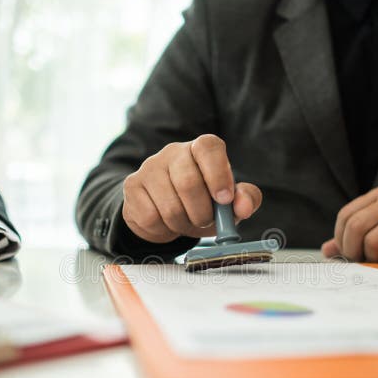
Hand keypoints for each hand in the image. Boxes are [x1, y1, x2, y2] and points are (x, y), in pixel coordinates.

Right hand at [121, 134, 261, 242]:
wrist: (164, 213)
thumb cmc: (203, 202)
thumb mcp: (229, 203)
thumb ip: (245, 200)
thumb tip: (244, 206)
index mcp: (200, 148)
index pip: (208, 148)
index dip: (218, 175)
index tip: (224, 200)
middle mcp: (173, 152)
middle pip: (188, 183)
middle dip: (201, 213)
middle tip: (205, 221)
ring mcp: (149, 167)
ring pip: (170, 206)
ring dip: (183, 224)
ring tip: (186, 221)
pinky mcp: (132, 186)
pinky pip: (150, 217)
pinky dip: (163, 229)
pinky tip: (166, 222)